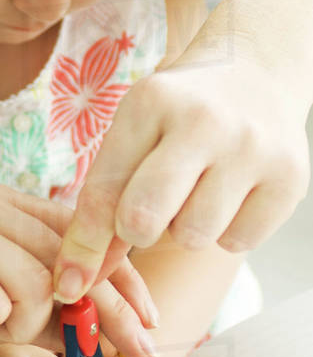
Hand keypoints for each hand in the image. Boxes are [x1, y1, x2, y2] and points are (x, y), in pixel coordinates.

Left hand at [53, 50, 309, 302]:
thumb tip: (75, 283)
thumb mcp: (133, 136)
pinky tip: (229, 194)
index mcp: (151, 102)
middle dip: (135, 231)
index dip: (81, 247)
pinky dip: (225, 231)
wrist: (255, 70)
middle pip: (144, 220)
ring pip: (193, 237)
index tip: (67, 286)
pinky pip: (237, 242)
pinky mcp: (291, 176)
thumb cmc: (177, 114)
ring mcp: (253, 148)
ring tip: (195, 190)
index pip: (104, 192)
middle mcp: (205, 121)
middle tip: (145, 213)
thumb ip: (104, 202)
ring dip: (185, 228)